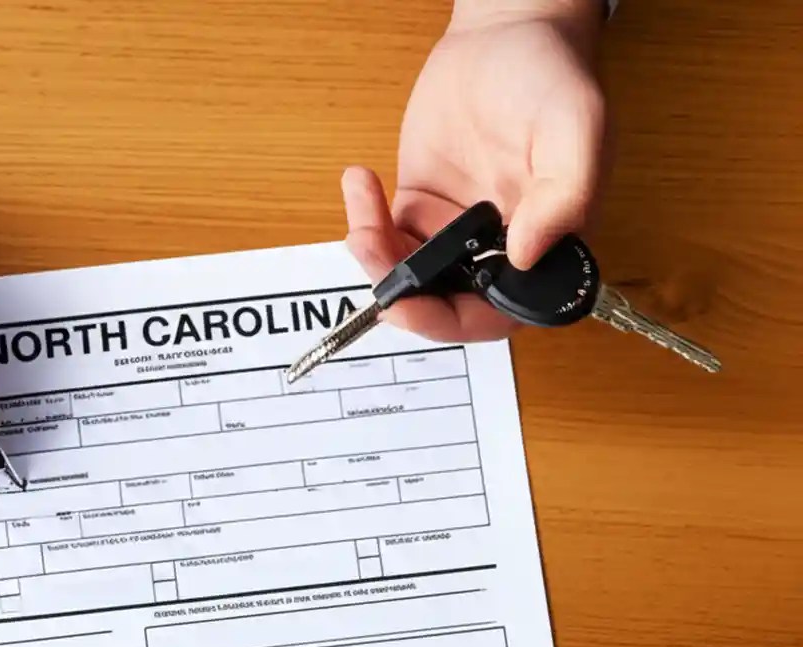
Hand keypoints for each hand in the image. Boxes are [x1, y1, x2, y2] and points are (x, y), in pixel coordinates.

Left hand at [346, 0, 607, 341]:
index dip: (451, 321)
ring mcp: (456, 231)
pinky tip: (359, 181)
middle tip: (372, 252)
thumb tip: (527, 255)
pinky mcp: (421, 205)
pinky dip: (362, 219)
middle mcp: (499, 250)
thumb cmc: (552, 78)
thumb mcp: (576, 129)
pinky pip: (385, 234)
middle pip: (443, 304)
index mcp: (547, 249)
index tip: (413, 304)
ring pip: (408, 275)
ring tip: (363, 207)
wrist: (507, 34)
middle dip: (400, 294)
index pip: (499, 313)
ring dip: (375, 258)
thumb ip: (565, 196)